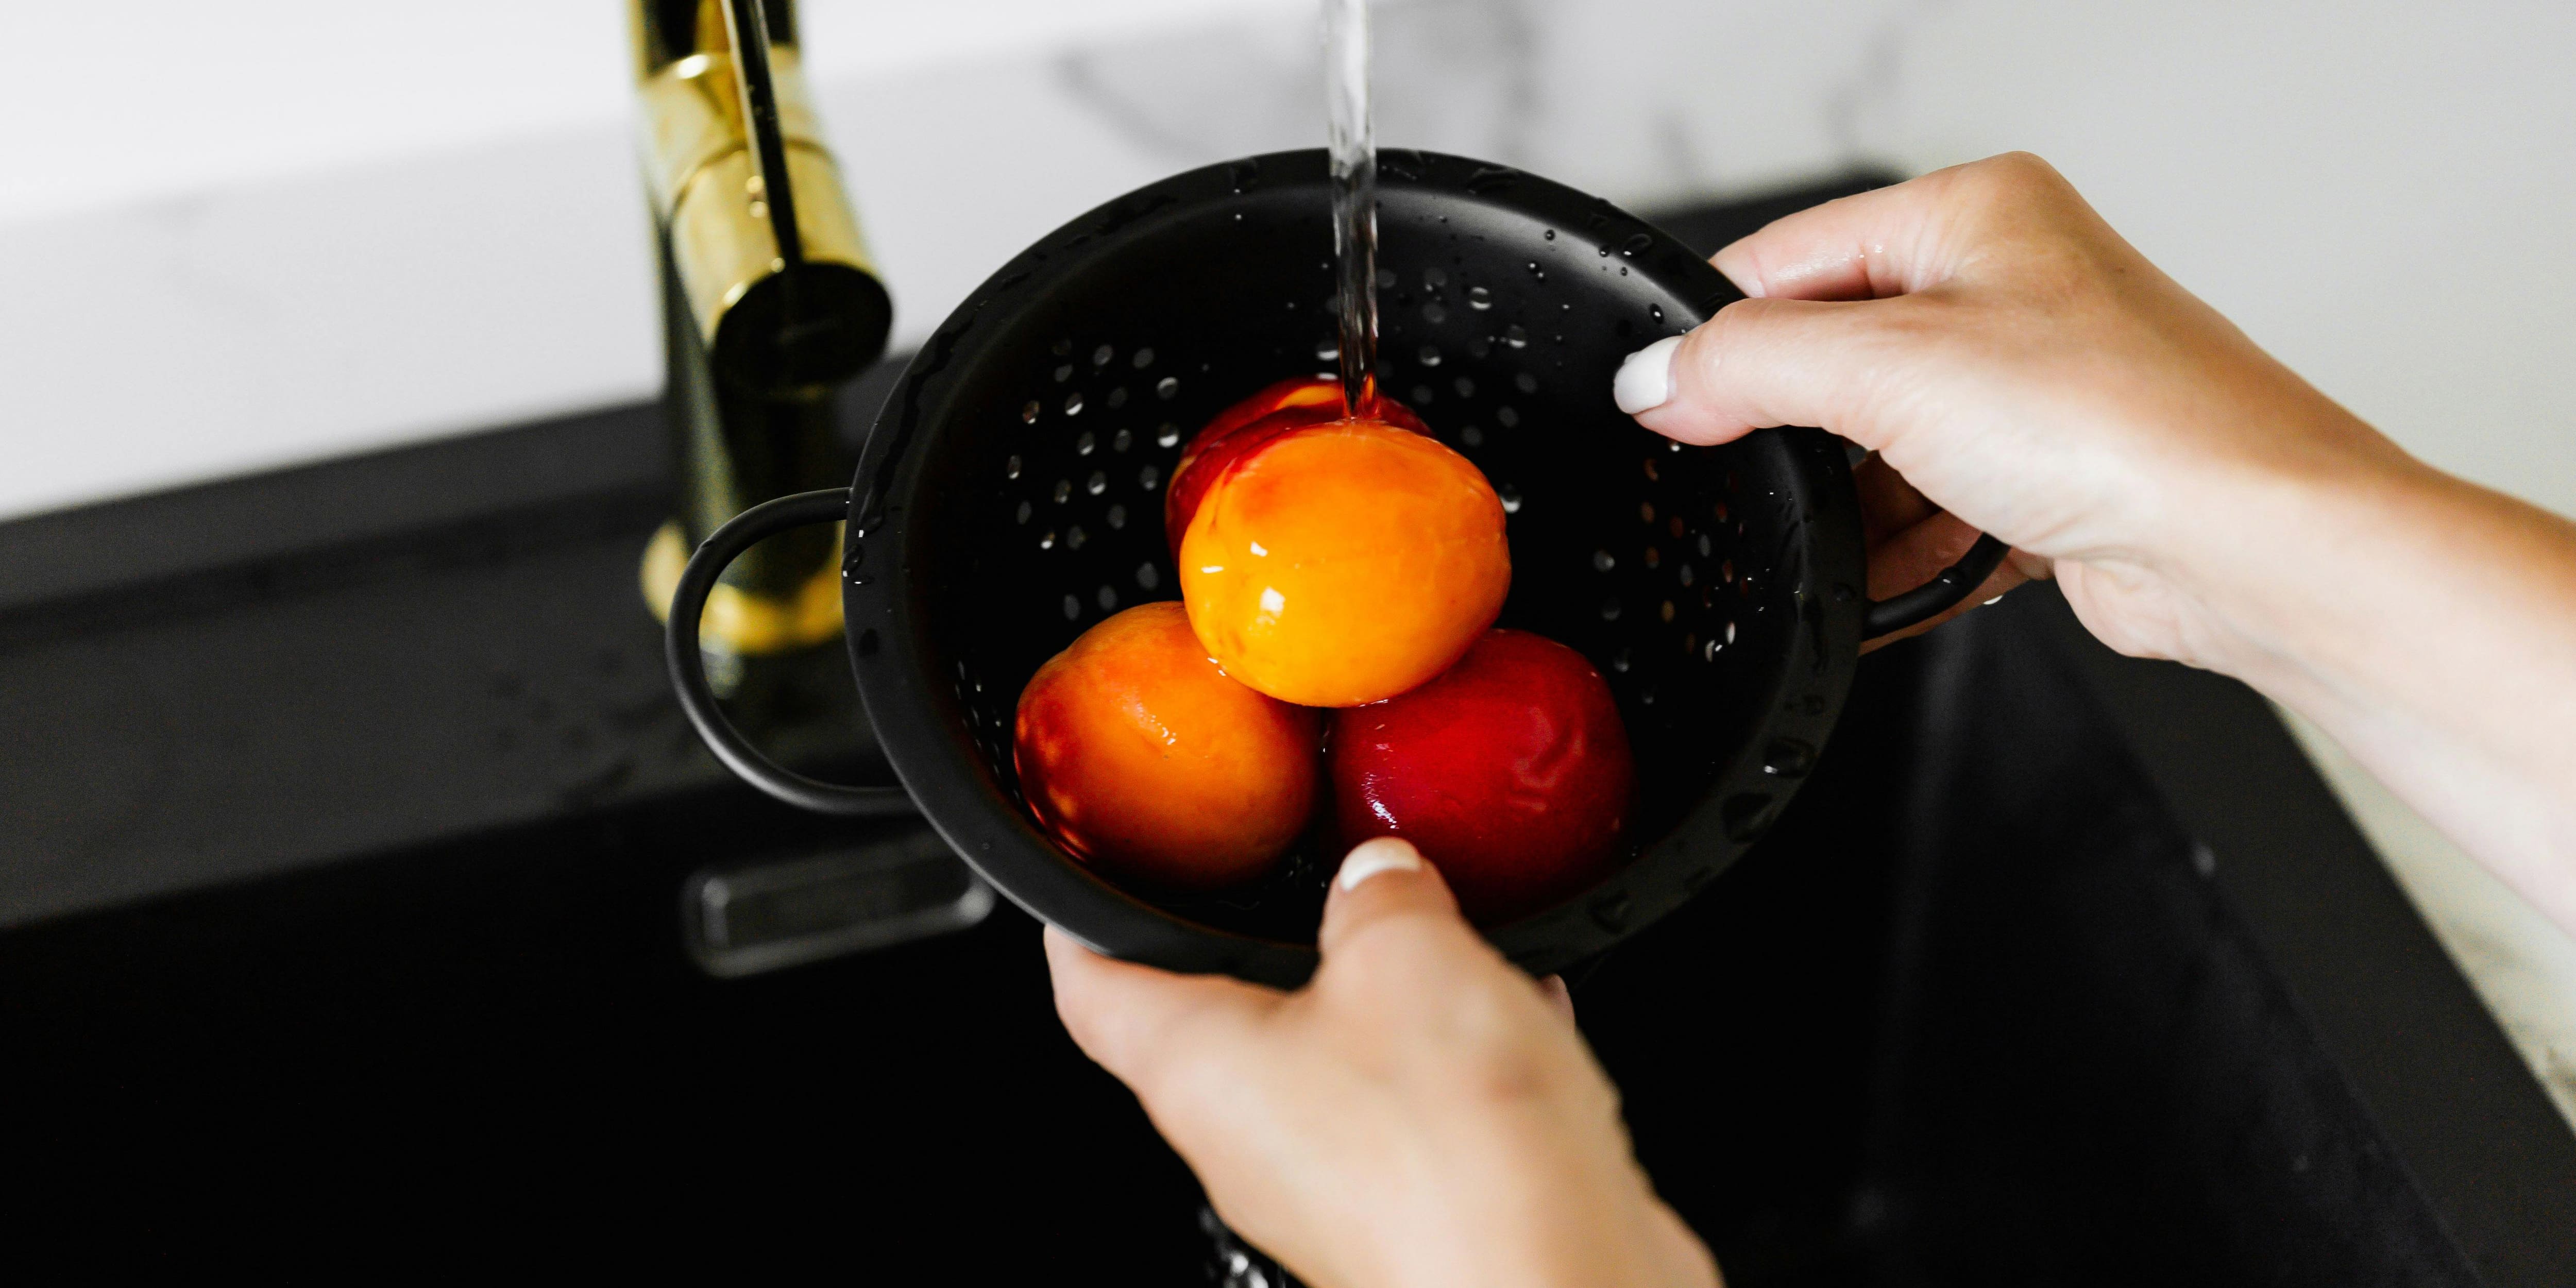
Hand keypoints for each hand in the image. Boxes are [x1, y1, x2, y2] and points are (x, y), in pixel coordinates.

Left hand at [1047, 838, 1720, 1287]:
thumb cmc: (1454, 1165)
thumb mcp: (1407, 957)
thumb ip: (1382, 897)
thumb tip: (1381, 875)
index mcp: (1198, 1070)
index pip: (1091, 989)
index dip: (1079, 925)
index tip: (1083, 880)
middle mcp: (1249, 1141)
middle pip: (1223, 1021)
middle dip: (1269, 944)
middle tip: (1298, 877)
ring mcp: (1331, 1186)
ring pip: (1337, 1061)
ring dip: (1387, 998)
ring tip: (1442, 936)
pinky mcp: (1418, 1209)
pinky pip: (1420, 1109)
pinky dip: (1462, 1055)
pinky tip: (1520, 1016)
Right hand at [1614, 151, 2411, 667]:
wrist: (2252, 546)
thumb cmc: (2128, 423)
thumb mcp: (1889, 369)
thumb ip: (1748, 367)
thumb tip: (1658, 380)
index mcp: (1974, 212)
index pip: (1790, 258)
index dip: (1718, 338)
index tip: (1665, 407)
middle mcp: (2010, 288)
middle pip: (1831, 363)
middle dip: (1793, 440)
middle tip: (1756, 486)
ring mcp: (2033, 389)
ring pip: (1880, 452)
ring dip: (1851, 514)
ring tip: (1841, 549)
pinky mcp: (2047, 483)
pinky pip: (1932, 521)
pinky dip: (1898, 563)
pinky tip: (1880, 594)